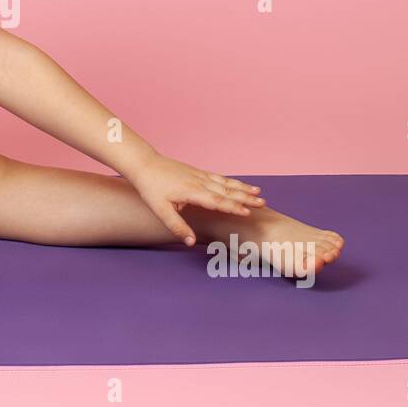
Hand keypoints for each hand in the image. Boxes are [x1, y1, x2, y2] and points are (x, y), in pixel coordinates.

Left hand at [126, 153, 265, 245]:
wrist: (144, 164)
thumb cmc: (151, 188)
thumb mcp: (160, 210)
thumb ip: (177, 226)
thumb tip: (190, 242)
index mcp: (191, 192)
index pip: (216, 201)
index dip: (233, 207)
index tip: (248, 213)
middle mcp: (199, 182)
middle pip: (226, 191)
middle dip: (245, 198)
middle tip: (263, 203)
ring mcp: (199, 175)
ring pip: (225, 183)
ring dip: (242, 188)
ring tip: (259, 193)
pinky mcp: (197, 172)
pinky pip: (219, 177)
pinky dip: (232, 182)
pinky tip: (240, 185)